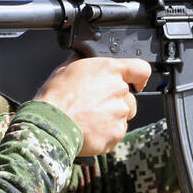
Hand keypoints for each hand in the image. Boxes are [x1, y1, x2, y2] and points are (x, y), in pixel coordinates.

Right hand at [35, 55, 152, 155]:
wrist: (51, 124)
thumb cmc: (54, 98)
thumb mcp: (65, 69)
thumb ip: (82, 63)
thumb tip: (82, 57)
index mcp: (108, 70)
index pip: (141, 69)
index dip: (139, 78)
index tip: (136, 84)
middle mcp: (119, 89)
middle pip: (129, 98)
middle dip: (116, 103)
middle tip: (94, 108)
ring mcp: (120, 112)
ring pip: (123, 116)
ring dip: (111, 119)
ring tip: (89, 120)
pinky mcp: (117, 132)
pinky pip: (116, 133)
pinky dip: (106, 135)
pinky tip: (89, 131)